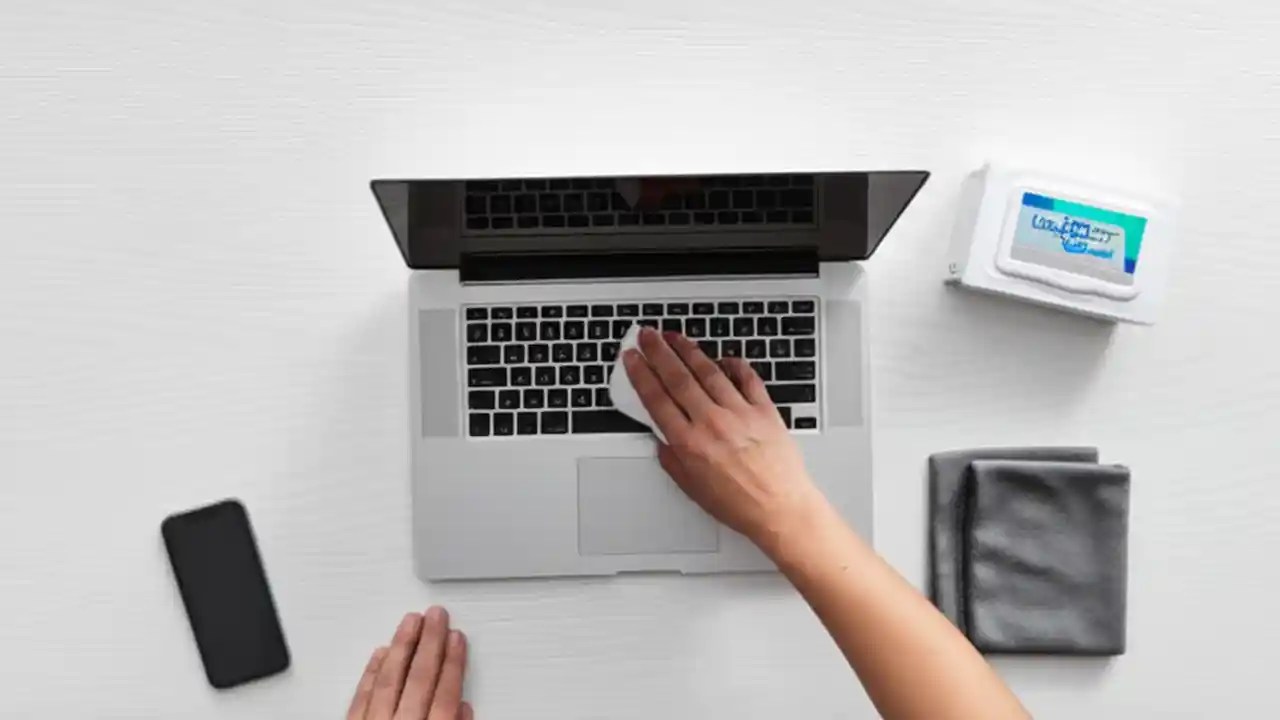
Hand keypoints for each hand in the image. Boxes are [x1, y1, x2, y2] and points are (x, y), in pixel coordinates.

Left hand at [347, 606, 471, 719]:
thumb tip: (463, 710)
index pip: (445, 696)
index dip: (453, 663)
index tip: (456, 638)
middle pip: (419, 679)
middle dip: (430, 643)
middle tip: (436, 616)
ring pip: (388, 679)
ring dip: (401, 646)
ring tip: (411, 621)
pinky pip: (360, 696)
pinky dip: (371, 672)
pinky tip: (380, 652)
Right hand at [623, 328, 826, 551]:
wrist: (780, 510)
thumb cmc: (740, 505)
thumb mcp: (692, 488)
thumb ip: (673, 460)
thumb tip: (663, 440)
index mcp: (690, 443)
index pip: (657, 398)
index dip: (641, 373)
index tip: (632, 358)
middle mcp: (712, 423)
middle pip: (678, 378)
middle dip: (658, 352)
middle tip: (648, 335)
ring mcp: (740, 413)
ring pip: (709, 372)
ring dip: (689, 350)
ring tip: (676, 337)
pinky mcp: (764, 411)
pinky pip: (747, 378)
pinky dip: (734, 364)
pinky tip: (724, 357)